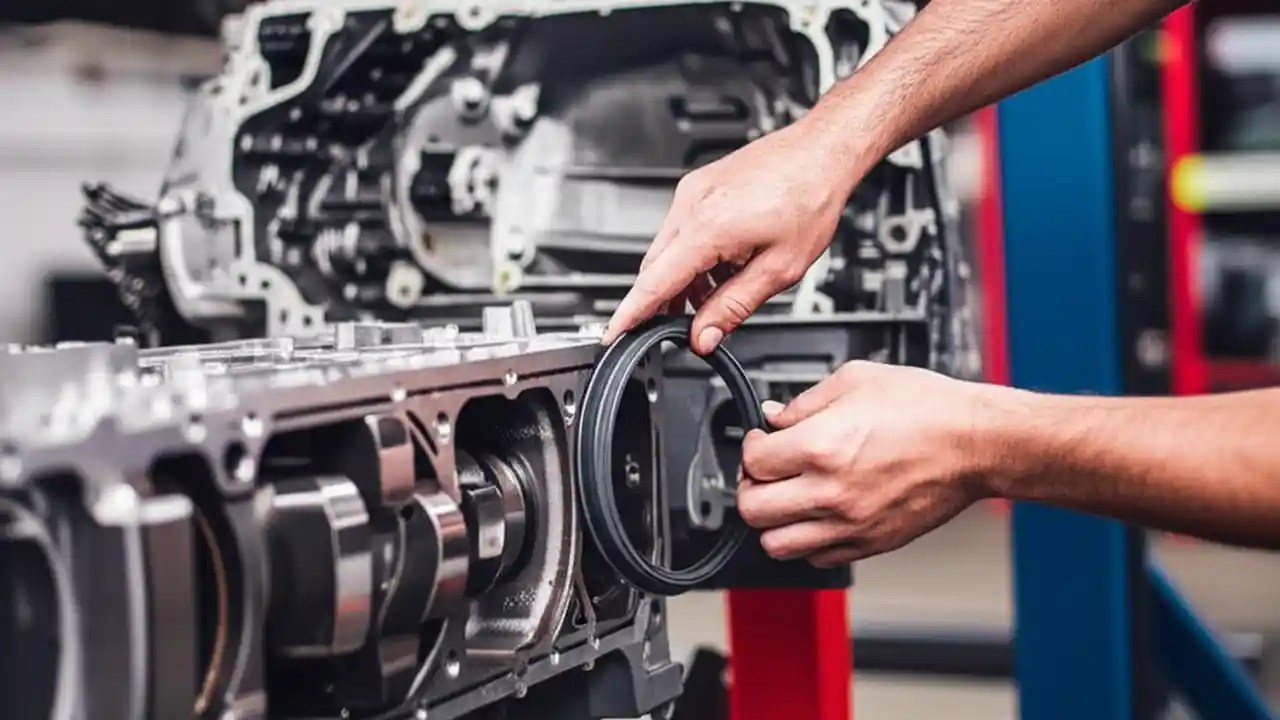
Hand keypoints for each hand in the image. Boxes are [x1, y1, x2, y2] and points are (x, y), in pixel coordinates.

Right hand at [601, 119, 868, 353]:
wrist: (822, 151)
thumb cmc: (810, 197)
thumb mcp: (778, 269)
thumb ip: (733, 307)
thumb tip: (703, 335)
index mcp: (707, 227)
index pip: (654, 282)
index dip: (631, 314)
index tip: (615, 334)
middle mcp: (691, 205)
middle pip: (655, 268)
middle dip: (664, 300)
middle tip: (684, 325)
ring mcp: (692, 192)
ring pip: (668, 249)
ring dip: (684, 278)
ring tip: (722, 290)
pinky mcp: (699, 186)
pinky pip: (681, 229)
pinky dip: (694, 254)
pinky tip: (724, 264)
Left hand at [737, 361, 1006, 565]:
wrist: (976, 443)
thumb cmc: (927, 410)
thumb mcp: (856, 381)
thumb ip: (805, 402)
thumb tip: (774, 416)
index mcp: (821, 447)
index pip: (752, 462)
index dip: (749, 447)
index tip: (759, 441)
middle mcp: (830, 492)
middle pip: (752, 509)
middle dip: (750, 487)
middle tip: (763, 472)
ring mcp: (850, 524)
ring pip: (776, 545)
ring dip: (772, 522)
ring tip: (785, 499)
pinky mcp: (869, 543)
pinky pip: (815, 558)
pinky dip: (806, 542)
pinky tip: (816, 516)